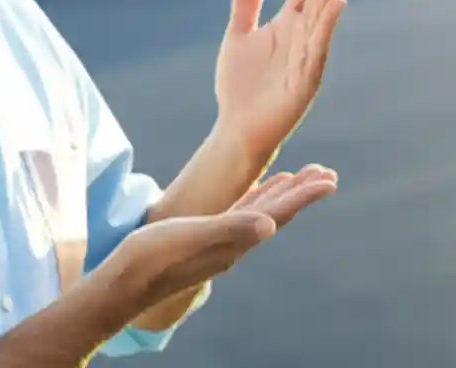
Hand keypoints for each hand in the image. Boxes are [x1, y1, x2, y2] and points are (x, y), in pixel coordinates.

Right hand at [104, 165, 338, 310]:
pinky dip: (253, 200)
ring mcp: (219, 242)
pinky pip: (238, 214)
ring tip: (300, 178)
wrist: (125, 282)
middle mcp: (234, 243)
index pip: (279, 213)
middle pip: (277, 212)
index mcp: (236, 240)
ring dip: (282, 194)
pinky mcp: (203, 238)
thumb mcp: (192, 237)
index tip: (329, 180)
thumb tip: (272, 225)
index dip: (305, 195)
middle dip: (302, 192)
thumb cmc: (154, 257)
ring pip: (260, 212)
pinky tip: (255, 194)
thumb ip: (231, 229)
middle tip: (326, 173)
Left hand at [215, 0, 349, 163]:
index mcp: (288, 24)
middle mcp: (302, 36)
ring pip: (323, 15)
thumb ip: (246, 3)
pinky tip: (338, 4)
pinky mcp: (306, 79)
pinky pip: (319, 49)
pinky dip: (327, 26)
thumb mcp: (239, 35)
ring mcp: (307, 56)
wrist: (237, 128)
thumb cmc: (240, 86)